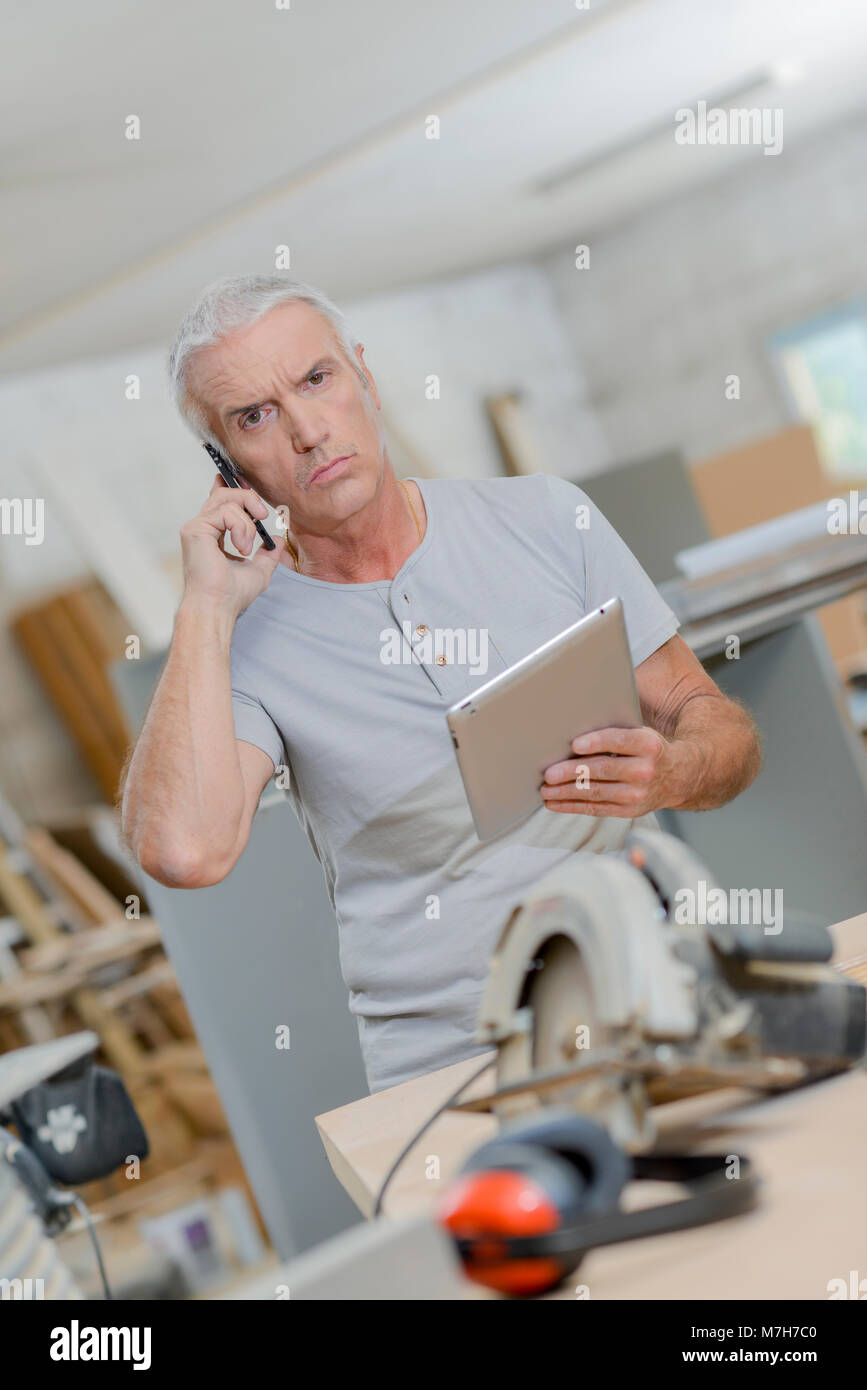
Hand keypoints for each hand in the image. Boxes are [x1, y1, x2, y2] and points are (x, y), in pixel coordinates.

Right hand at [180, 473, 284, 616]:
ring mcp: (196, 527)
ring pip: (226, 499)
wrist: (218, 607)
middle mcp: (202, 528)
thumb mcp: (259, 571)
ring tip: (247, 546)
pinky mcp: (195, 529)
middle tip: (263, 516)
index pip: (221, 501)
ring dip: (247, 521)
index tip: (256, 500)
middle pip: (224, 493)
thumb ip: (267, 554)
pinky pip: (225, 512)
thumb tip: (277, 541)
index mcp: (212, 534)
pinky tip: (241, 548)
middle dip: (248, 498)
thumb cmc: (231, 595)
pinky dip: (241, 527)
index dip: (238, 491)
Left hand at [540, 725, 677, 817]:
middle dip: (572, 772)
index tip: (574, 744)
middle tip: (549, 774)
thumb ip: (615, 735)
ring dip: (565, 792)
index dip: (596, 742)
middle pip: (602, 770)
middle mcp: (645, 771)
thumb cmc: (648, 751)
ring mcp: (637, 794)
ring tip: (545, 790)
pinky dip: (571, 806)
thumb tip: (572, 737)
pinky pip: (595, 809)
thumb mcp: (641, 735)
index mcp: (648, 745)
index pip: (619, 741)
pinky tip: (555, 803)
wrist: (678, 777)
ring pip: (595, 792)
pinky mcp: (629, 811)